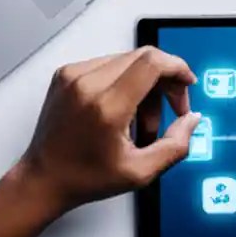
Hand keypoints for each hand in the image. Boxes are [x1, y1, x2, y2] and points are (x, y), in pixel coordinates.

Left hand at [17, 48, 202, 211]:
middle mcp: (86, 84)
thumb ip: (175, 146)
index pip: (151, 63)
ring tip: (141, 121)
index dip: (177, 68)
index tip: (187, 83)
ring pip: (127, 61)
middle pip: (143, 58)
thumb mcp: (139, 172)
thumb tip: (192, 119)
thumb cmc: (84, 177)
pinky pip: (108, 64)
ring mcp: (72, 76)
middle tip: (171, 108)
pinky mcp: (65, 74)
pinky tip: (122, 111)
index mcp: (105, 106)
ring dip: (144, 84)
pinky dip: (123, 82)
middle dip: (165, 80)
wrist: (43, 178)